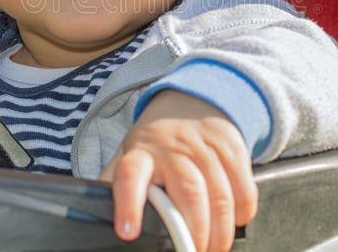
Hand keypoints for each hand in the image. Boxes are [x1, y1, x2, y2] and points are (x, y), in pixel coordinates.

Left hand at [99, 90, 257, 251]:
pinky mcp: (231, 145)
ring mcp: (204, 145)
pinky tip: (236, 221)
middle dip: (194, 232)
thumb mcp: (127, 157)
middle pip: (188, 191)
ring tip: (215, 248)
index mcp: (140, 154)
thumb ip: (113, 185)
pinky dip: (244, 211)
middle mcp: (172, 148)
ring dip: (221, 230)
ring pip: (219, 194)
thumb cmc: (154, 143)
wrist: (189, 101)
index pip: (129, 176)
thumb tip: (94, 215)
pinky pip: (244, 186)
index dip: (128, 204)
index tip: (128, 232)